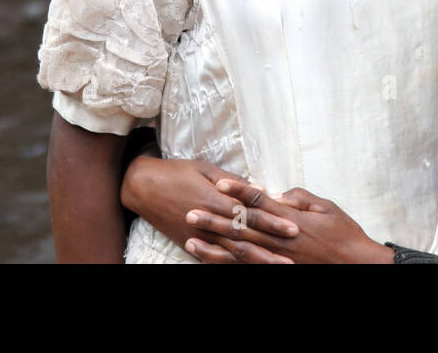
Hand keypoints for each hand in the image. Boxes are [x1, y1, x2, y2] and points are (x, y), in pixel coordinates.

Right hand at [120, 156, 295, 261]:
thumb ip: (235, 182)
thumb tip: (262, 189)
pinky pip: (213, 258)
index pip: (251, 214)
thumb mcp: (207, 169)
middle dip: (270, 248)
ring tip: (275, 267)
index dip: (273, 222)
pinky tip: (244, 269)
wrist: (144, 186)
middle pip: (245, 238)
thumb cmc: (178, 172)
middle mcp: (210, 221)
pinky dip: (229, 265)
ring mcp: (199, 235)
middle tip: (292, 257)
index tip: (293, 228)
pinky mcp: (190, 243)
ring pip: (231, 253)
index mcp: (217, 200)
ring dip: (254, 261)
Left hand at [184, 180, 393, 264]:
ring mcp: (276, 258)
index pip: (259, 202)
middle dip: (214, 218)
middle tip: (190, 211)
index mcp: (291, 220)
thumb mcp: (326, 207)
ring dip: (213, 244)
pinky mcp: (276, 270)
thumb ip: (300, 198)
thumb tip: (277, 193)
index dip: (238, 190)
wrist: (355, 264)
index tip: (219, 182)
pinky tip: (211, 260)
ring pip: (238, 251)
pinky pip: (247, 268)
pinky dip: (227, 264)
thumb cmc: (343, 233)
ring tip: (190, 238)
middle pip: (241, 227)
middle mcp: (279, 240)